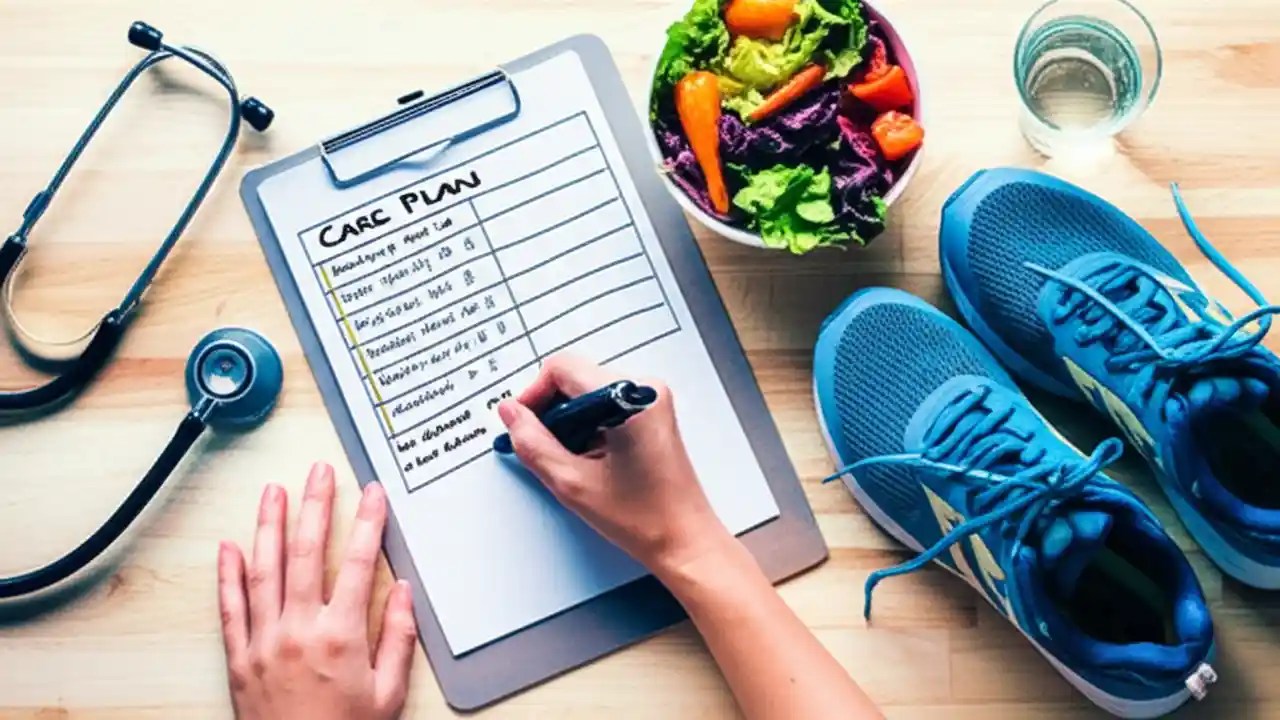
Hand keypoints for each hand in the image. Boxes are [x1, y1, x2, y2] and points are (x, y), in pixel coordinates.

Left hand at [216, 464, 417, 719]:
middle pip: (307, 553)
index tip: (373, 495)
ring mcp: (264, 641)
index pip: (359, 563)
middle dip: (315, 507)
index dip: (368, 523)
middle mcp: (299, 630)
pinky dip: (228, 575)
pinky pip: (230, 607)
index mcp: (341, 636)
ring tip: (274, 492)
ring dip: (270, 525)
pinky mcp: (239, 658)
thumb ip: (398, 639)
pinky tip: (230, 546)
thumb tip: (404, 593)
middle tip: (320, 473)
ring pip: (264, 570)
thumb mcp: (388, 694)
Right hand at [497, 355, 732, 575]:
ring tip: (571, 461)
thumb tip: (511, 414)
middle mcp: (645, 390)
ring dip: (569, 423)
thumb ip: (533, 443)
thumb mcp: (572, 482)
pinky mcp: (651, 414)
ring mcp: (651, 401)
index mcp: (630, 397)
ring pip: (587, 393)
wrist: (685, 540)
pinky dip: (588, 428)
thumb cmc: (645, 517)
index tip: (522, 423)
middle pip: (575, 378)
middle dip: (551, 413)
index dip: (533, 394)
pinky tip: (589, 460)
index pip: (563, 368)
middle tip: (542, 449)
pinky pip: (605, 405)